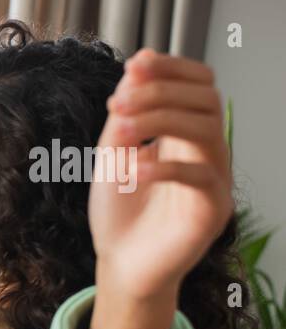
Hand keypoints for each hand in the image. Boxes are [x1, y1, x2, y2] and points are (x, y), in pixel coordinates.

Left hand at [91, 49, 232, 300]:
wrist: (121, 264)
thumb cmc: (120, 212)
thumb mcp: (114, 152)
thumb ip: (126, 113)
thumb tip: (138, 64)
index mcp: (184, 134)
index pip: (198, 84)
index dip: (172, 68)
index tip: (135, 65)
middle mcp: (205, 151)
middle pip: (206, 99)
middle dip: (161, 92)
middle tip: (119, 103)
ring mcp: (214, 178)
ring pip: (206, 130)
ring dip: (159, 121)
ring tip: (120, 131)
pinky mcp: (212, 209)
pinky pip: (201, 176)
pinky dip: (165, 166)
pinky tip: (135, 170)